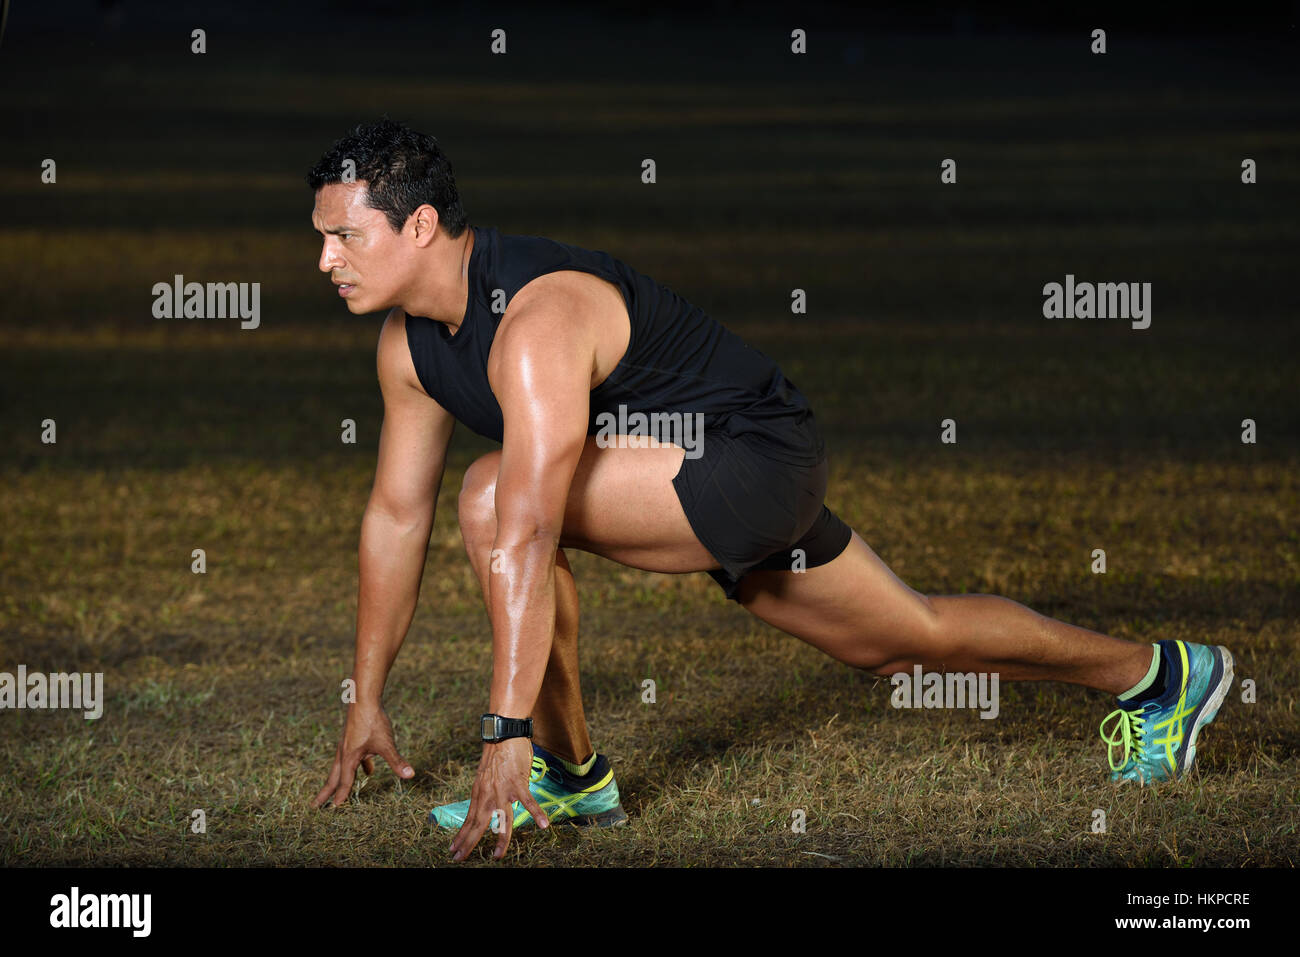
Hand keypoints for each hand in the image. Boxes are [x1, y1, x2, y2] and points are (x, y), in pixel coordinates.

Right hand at [312, 702, 413, 808]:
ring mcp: (347, 745)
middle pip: (333, 778)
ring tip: (337, 793)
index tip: (333, 810)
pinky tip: (369, 770)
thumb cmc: (373, 721)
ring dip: (339, 781)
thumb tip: (410, 775)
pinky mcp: (353, 739)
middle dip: (326, 793)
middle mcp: (344, 753)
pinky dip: (358, 767)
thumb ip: (397, 761)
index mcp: (349, 758)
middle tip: (315, 807)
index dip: (341, 797)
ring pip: (342, 768)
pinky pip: (353, 758)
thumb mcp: (386, 744)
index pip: (345, 783)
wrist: (364, 699)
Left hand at [449, 737, 548, 860]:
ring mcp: (503, 790)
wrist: (503, 735)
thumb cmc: (497, 755)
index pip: (469, 819)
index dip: (461, 836)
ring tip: (497, 856)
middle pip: (478, 824)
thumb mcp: (484, 777)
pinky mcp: (518, 783)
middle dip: (468, 843)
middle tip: (459, 859)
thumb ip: (485, 793)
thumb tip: (487, 807)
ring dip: (500, 839)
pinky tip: (543, 825)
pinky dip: (536, 813)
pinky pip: (529, 802)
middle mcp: (488, 794)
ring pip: (501, 819)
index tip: (453, 850)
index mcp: (479, 793)